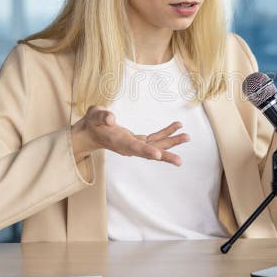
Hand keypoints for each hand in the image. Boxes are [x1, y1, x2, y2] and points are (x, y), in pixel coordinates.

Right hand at [71, 105, 188, 165]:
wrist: (90, 133)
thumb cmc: (92, 123)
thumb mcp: (94, 116)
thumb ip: (102, 116)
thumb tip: (111, 119)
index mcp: (119, 142)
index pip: (135, 148)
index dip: (146, 151)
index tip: (158, 155)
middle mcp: (129, 147)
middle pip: (150, 152)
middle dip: (165, 154)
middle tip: (179, 160)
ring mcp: (135, 145)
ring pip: (156, 146)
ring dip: (171, 142)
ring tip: (186, 136)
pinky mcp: (138, 141)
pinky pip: (155, 139)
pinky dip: (166, 133)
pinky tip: (177, 127)